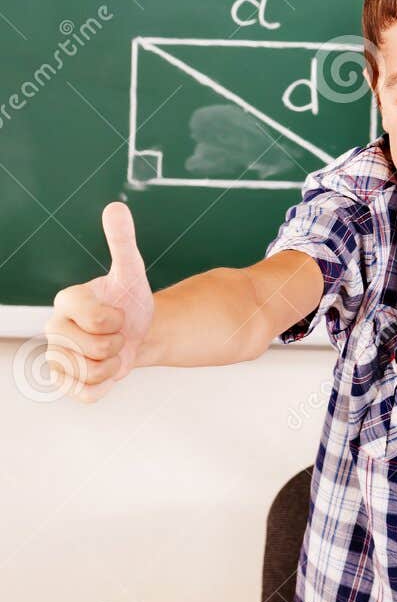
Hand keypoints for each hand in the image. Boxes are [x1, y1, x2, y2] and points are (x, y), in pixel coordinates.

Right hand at [44, 203, 153, 401]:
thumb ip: (122, 241)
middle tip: (117, 333)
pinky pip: (87, 394)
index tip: (117, 313)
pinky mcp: (64, 382)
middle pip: (96, 347)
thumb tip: (115, 207)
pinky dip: (105, 385)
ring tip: (112, 351)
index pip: (96, 318)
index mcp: (67, 300)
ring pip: (92, 371)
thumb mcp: (131, 271)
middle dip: (117, 342)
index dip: (115, 320)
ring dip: (112, 364)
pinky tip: (105, 369)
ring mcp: (56, 356)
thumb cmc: (129, 302)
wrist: (137, 332)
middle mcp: (54, 327)